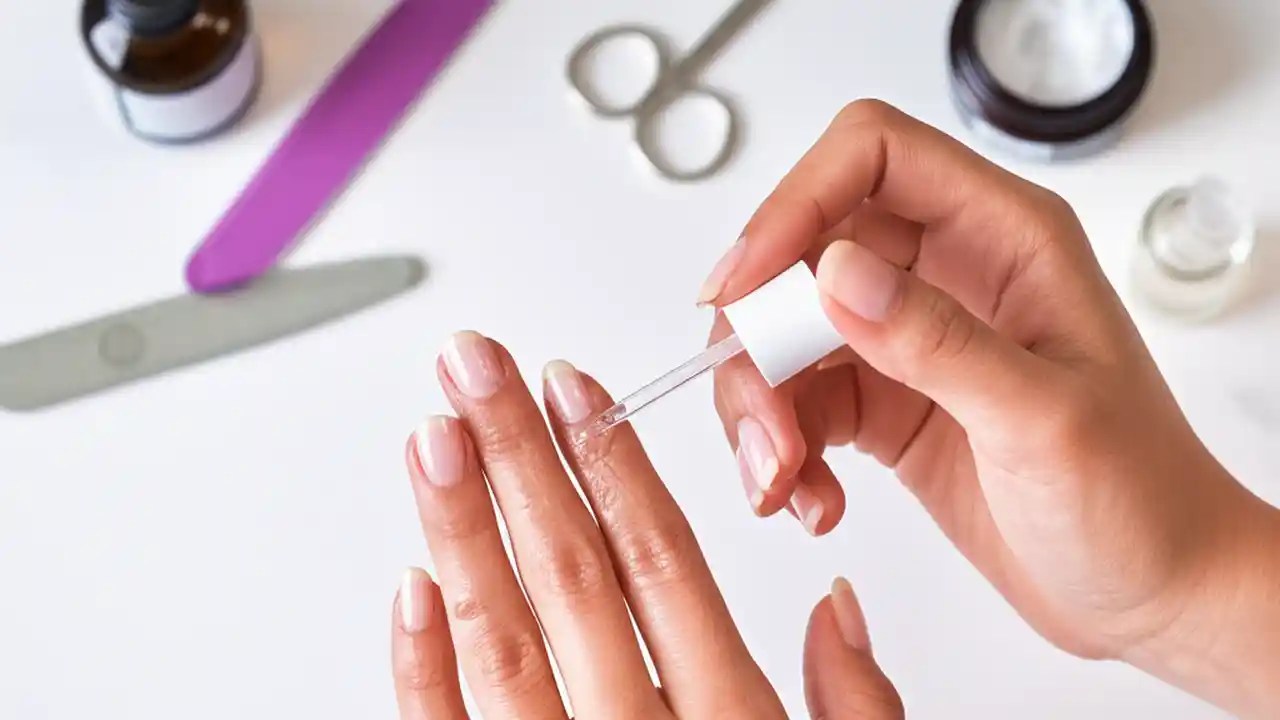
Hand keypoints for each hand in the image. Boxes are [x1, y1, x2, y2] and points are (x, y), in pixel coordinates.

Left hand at [390, 332, 903, 718]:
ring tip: (436, 435)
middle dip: (520, 455)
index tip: (573, 390)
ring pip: (502, 636)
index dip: (614, 463)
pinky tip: (410, 584)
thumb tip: (839, 605)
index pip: (664, 563)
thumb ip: (855, 706)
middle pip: (574, 576)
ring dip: (464, 524)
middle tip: (478, 368)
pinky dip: (424, 661)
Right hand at [705, 101, 1279, 715]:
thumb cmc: (1140, 499)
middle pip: (802, 254)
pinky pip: (797, 404)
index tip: (741, 289)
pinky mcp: (884, 402)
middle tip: (763, 425)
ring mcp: (909, 339)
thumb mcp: (1045, 419)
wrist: (1151, 589)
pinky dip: (782, 452)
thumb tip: (835, 273)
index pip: (872, 158)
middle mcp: (946, 274)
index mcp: (1003, 238)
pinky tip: (812, 501)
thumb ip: (938, 340)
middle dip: (759, 339)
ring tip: (782, 482)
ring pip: (784, 335)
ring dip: (761, 408)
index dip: (794, 205)